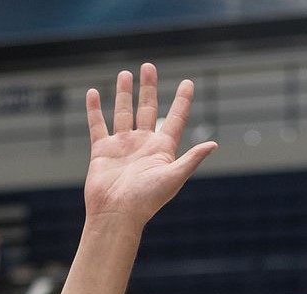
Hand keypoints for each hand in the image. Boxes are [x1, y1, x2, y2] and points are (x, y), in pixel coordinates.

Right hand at [83, 63, 216, 227]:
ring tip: (125, 74)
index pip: (174, 119)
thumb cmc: (147, 200)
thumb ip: (191, 159)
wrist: (116, 214)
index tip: (188, 82)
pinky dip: (94, 109)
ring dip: (124, 93)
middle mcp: (143, 145)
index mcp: (162, 150)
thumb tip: (213, 144)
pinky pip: (97, 125)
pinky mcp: (102, 151)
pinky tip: (93, 92)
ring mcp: (122, 146)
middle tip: (149, 67)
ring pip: (123, 112)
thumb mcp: (173, 177)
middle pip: (147, 109)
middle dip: (148, 88)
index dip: (182, 101)